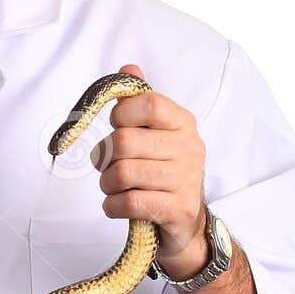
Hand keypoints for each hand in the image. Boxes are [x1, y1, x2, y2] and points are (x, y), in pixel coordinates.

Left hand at [91, 62, 209, 278]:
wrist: (186, 226)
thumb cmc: (162, 174)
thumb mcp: (154, 135)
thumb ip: (139, 102)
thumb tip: (129, 67)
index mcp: (183, 122)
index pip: (148, 103)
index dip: (121, 115)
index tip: (118, 129)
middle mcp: (190, 147)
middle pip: (124, 142)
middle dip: (104, 158)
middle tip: (108, 168)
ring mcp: (187, 180)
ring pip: (122, 173)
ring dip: (106, 184)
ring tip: (114, 188)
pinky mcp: (178, 210)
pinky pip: (129, 203)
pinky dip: (112, 206)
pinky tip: (118, 206)